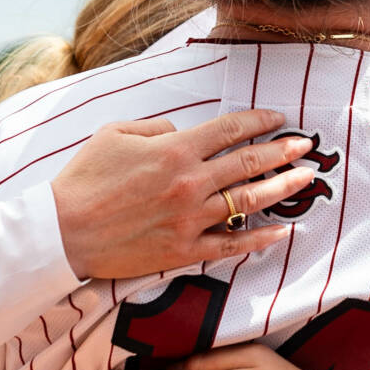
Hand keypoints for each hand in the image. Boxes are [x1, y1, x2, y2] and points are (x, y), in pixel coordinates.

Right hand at [51, 110, 324, 279]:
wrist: (61, 231)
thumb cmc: (83, 179)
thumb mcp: (115, 134)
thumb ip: (156, 128)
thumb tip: (183, 133)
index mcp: (173, 150)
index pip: (230, 130)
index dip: (260, 122)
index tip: (280, 119)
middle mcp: (189, 182)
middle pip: (248, 163)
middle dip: (283, 152)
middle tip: (307, 146)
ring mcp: (189, 219)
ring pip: (248, 201)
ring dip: (281, 188)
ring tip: (305, 179)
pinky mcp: (183, 250)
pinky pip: (231, 244)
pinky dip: (259, 238)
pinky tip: (282, 232)